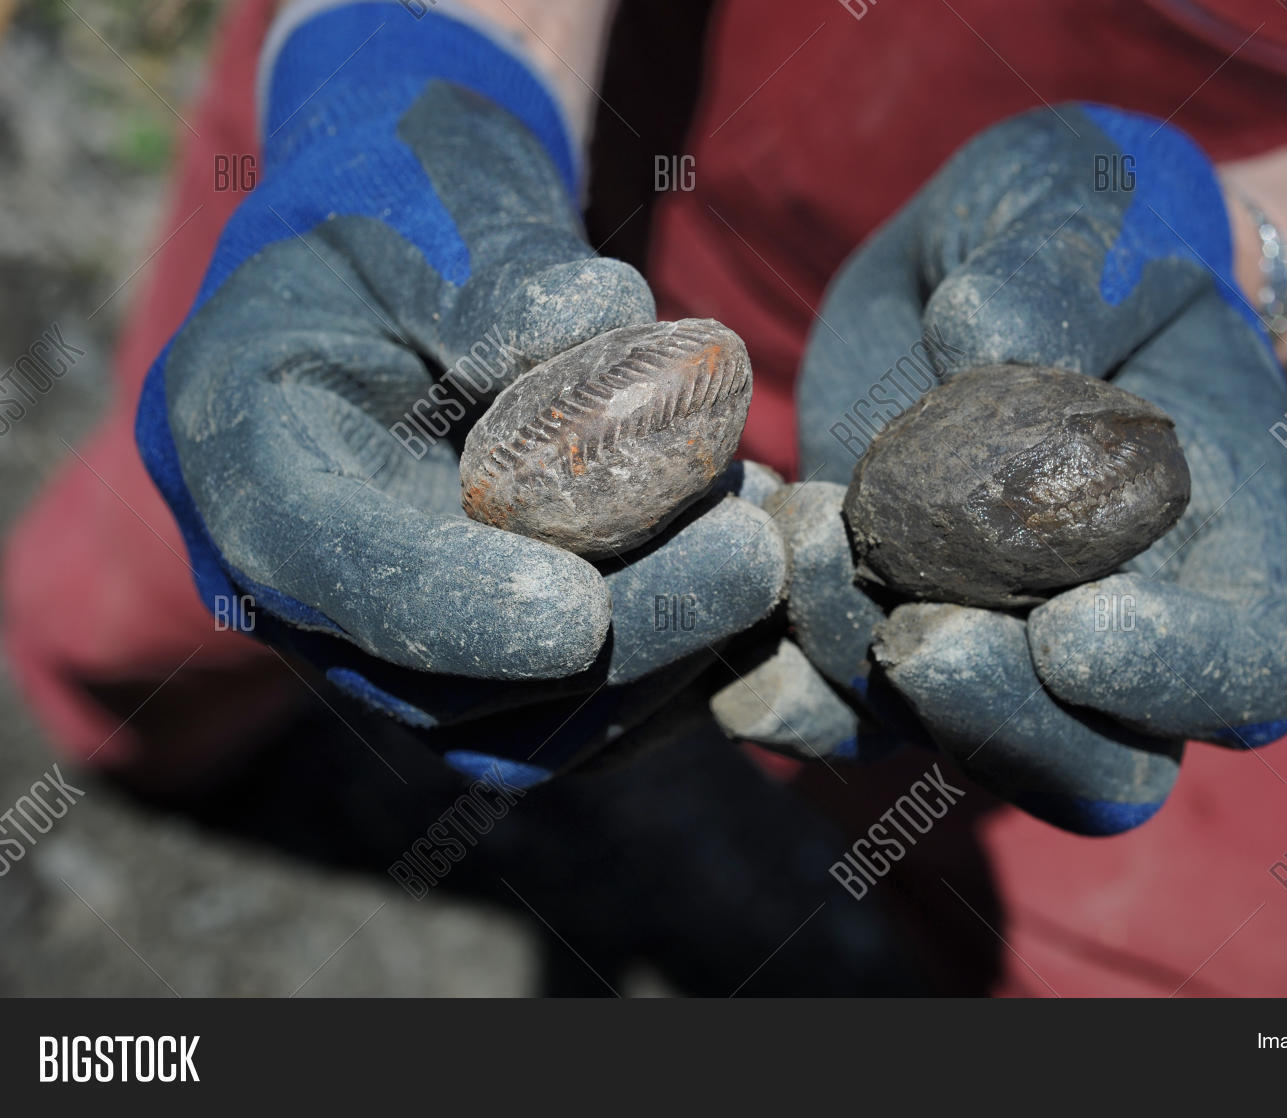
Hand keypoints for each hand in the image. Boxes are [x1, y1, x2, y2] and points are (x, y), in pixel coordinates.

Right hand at [137, 8, 785, 785]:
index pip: (336, 569)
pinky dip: (670, 671)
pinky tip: (749, 589)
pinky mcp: (470, 670)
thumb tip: (608, 315)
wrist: (409, 272)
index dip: (454, 607)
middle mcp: (299, 581)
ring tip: (767, 550)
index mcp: (246, 453)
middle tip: (750, 558)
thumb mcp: (430, 198)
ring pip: (520, 727)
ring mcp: (384, 643)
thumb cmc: (411, 215)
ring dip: (660, 656)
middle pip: (446, 682)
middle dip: (614, 633)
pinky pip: (568, 720)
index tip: (580, 620)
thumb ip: (497, 274)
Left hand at [729, 104, 1286, 833]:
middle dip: (1002, 721)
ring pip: (944, 746)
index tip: (1069, 622)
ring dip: (860, 669)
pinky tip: (743, 556)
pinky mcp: (888, 626)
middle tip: (917, 631)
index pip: (1249, 669)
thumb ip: (1065, 270)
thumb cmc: (1097, 230)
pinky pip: (831, 705)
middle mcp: (1125, 628)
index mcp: (1235, 543)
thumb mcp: (1096, 200)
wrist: (1015, 269)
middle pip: (1098, 770)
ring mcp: (1001, 643)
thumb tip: (983, 344)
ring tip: (807, 520)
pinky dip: (774, 667)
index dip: (1170, 674)